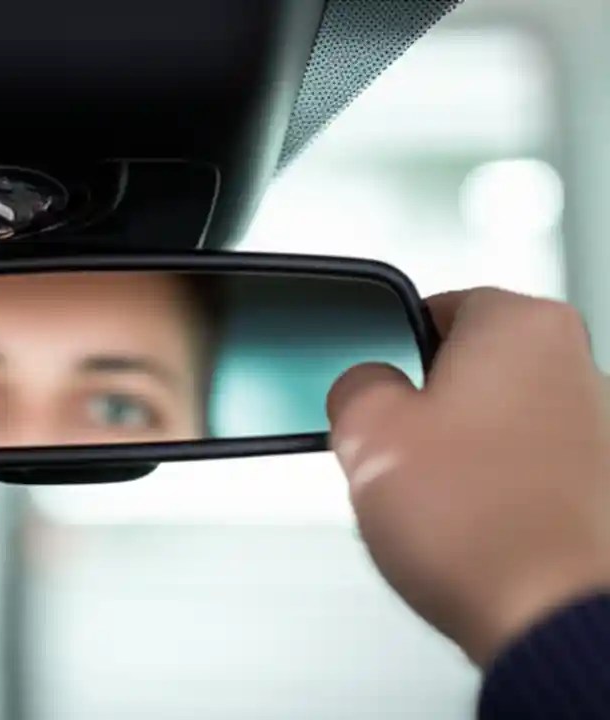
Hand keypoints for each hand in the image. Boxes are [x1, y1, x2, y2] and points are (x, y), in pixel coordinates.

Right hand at [327, 288, 609, 666]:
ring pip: (490, 422)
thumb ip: (354, 384)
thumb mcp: (364, 430)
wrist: (549, 614)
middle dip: (424, 407)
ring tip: (433, 500)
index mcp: (521, 324)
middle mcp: (573, 363)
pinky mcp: (596, 484)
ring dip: (456, 454)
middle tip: (396, 451)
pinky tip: (466, 529)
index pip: (432, 306)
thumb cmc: (480, 525)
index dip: (386, 353)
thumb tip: (365, 387)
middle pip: (464, 368)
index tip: (373, 391)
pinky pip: (518, 471)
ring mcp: (594, 426)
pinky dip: (489, 492)